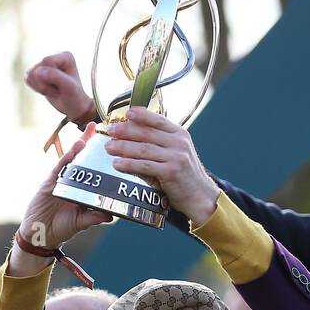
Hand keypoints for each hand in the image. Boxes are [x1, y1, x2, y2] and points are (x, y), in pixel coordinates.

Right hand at [16, 131, 114, 261]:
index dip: (102, 159)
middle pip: (83, 159)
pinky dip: (68, 157)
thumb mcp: (81, 223)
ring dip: (80, 145)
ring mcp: (61, 180)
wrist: (40, 234)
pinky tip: (76, 148)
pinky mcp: (50, 182)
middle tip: (100, 127)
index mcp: (82, 190)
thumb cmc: (61, 228)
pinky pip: (60, 167)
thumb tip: (111, 215)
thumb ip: (94, 217)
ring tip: (90, 132)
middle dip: (90, 143)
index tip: (113, 147)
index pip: (94, 171)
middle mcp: (73, 181)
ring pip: (72, 159)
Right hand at [25, 51, 97, 125]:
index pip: (47, 61)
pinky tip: (47, 90)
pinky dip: (35, 88)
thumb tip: (36, 71)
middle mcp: (54, 56)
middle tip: (58, 89)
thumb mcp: (69, 87)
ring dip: (41, 87)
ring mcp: (44, 64)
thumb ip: (55, 76)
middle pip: (38, 68)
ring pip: (31, 73)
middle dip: (46, 84)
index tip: (63, 86)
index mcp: (65, 56)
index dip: (50, 77)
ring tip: (53, 89)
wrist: (73, 106)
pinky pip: (27, 78)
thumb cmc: (74, 96)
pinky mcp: (36, 72)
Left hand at [105, 107, 220, 225]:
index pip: (158, 120)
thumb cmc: (185, 176)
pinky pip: (144, 166)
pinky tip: (117, 163)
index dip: (141, 115)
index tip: (126, 113)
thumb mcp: (177, 154)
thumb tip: (131, 140)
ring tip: (109, 147)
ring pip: (143, 149)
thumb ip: (159, 145)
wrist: (200, 196)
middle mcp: (179, 143)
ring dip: (123, 147)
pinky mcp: (171, 172)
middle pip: (147, 133)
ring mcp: (176, 157)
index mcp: (180, 134)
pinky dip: (129, 164)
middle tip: (110, 130)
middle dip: (126, 130)